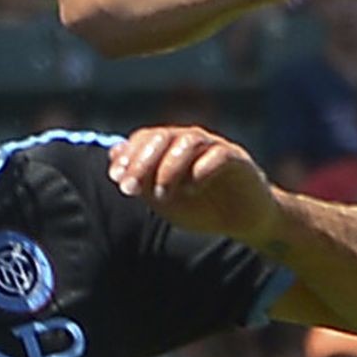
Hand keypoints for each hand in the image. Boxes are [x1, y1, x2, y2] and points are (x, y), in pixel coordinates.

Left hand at [107, 125, 279, 242]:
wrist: (242, 219)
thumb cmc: (199, 206)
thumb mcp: (163, 199)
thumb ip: (141, 179)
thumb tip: (114, 155)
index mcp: (169, 147)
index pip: (144, 139)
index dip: (128, 157)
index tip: (116, 179)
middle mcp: (190, 140)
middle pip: (162, 137)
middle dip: (142, 162)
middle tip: (131, 189)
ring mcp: (214, 147)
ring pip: (188, 141)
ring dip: (169, 168)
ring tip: (163, 195)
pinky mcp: (237, 159)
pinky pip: (218, 155)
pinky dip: (201, 170)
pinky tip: (191, 190)